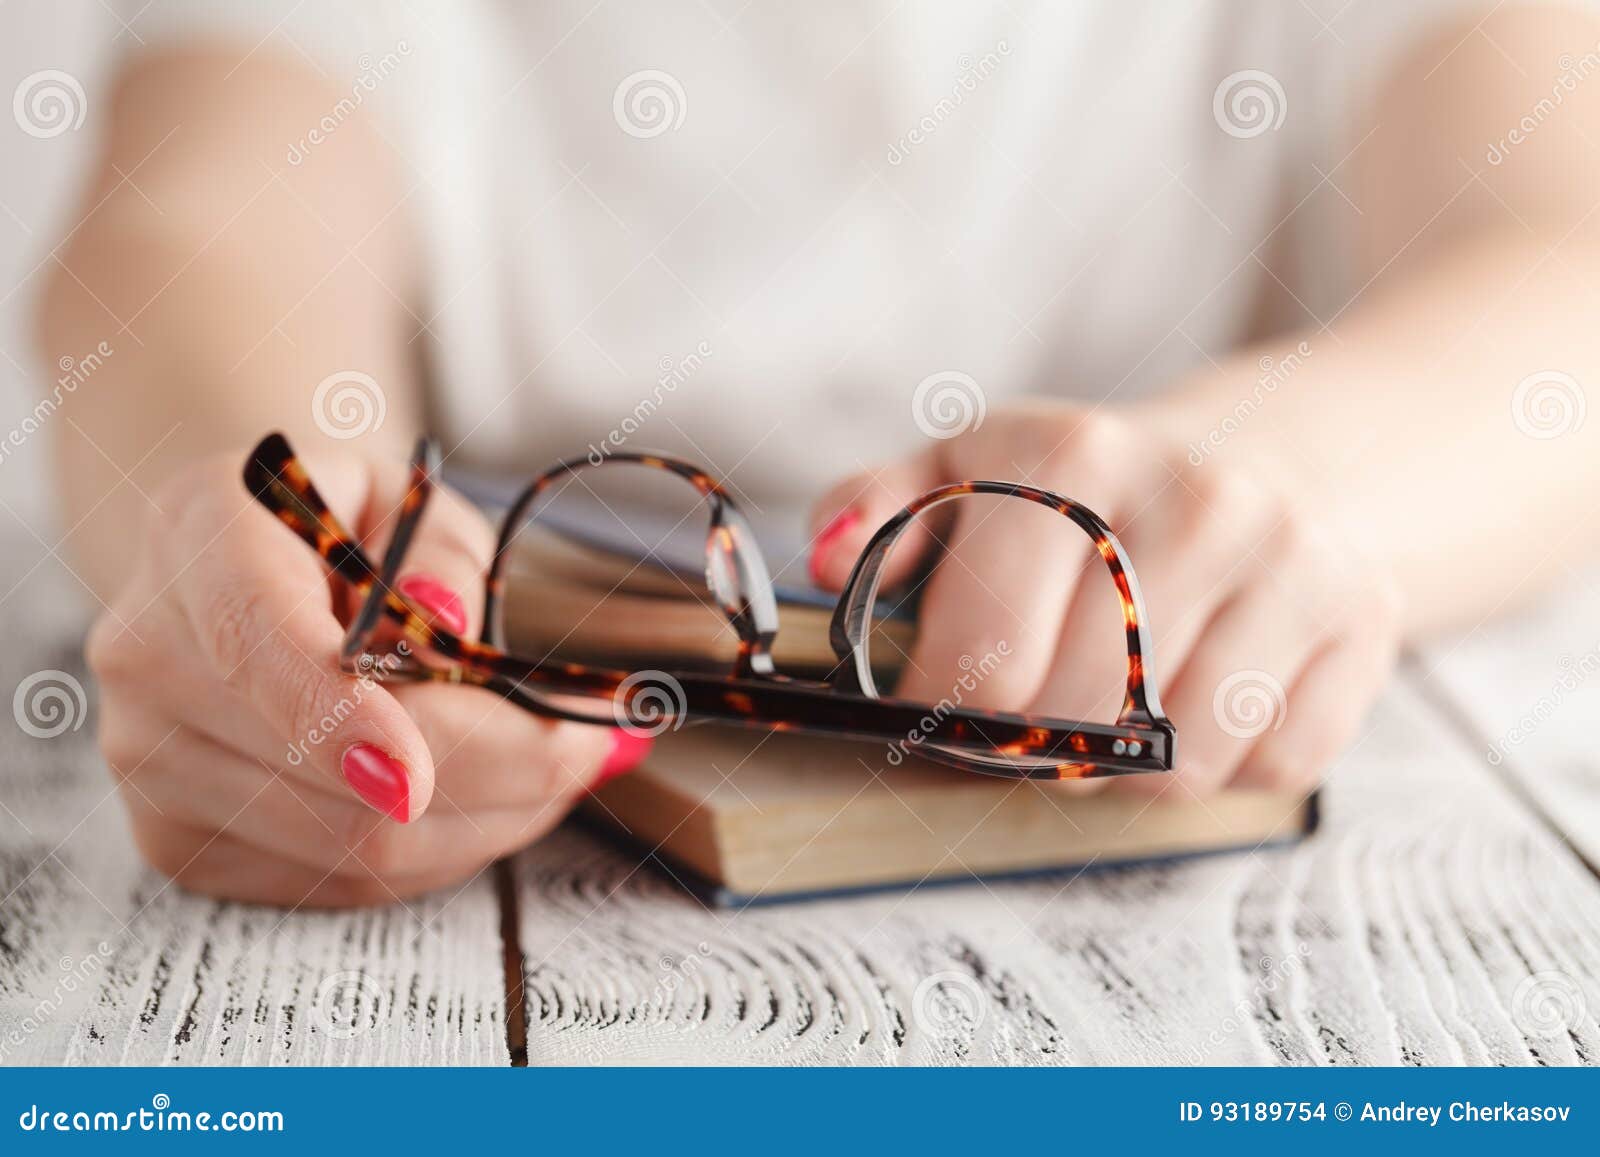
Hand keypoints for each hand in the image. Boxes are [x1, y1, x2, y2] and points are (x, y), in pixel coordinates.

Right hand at [88, 446, 649, 906]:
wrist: (242, 562)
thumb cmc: (347, 525)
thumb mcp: (416, 499)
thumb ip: (439, 556)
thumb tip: (446, 628)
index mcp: (200, 534)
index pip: (255, 641)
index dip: (336, 719)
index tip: (413, 773)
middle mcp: (149, 655)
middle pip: (331, 774)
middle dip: (500, 769)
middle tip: (597, 742)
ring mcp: (152, 761)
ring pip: (352, 846)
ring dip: (493, 817)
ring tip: (563, 764)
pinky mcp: (183, 838)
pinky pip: (341, 879)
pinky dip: (444, 847)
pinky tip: (493, 795)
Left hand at [807, 404, 1401, 795]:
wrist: (1265, 454)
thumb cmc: (1086, 488)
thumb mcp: (970, 468)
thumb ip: (879, 507)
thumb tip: (822, 555)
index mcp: (1075, 456)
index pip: (988, 660)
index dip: (945, 711)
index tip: (939, 706)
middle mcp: (1196, 499)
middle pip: (1080, 719)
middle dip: (1034, 740)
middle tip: (1031, 711)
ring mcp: (1292, 561)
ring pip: (1179, 759)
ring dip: (1129, 762)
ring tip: (1115, 700)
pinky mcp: (1364, 621)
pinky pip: (1271, 766)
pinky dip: (1224, 764)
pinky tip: (1200, 699)